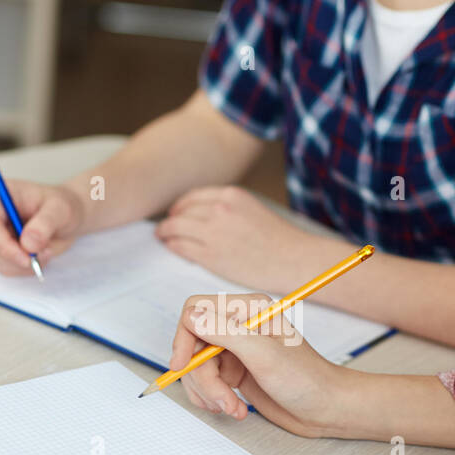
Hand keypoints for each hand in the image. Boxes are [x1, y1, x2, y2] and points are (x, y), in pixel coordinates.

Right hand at [0, 179, 87, 275]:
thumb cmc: (61, 206)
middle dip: (14, 258)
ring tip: (45, 252)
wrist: (64, 218)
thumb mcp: (60, 210)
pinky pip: (1, 267)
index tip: (26, 259)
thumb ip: (45, 224)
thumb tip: (28, 243)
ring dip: (20, 265)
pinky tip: (37, 257)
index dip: (3, 245)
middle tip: (43, 256)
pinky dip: (21, 269)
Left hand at [155, 186, 319, 291]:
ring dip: (166, 232)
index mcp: (231, 195)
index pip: (194, 197)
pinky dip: (172, 246)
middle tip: (165, 226)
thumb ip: (228, 209)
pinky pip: (181, 247)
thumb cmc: (279, 240)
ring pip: (176, 227)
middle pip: (182, 211)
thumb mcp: (252, 210)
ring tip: (162, 236)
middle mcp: (219, 209)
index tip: (176, 211)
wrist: (292, 260)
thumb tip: (203, 216)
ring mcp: (213, 232)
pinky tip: (171, 248)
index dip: (181, 205)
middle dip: (171, 218)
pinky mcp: (210, 254)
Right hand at [170, 292, 360, 437]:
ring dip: (208, 393)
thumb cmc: (306, 379)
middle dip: (203, 378)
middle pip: (193, 346)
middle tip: (223, 400)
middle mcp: (239, 326)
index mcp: (248, 309)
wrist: (325, 408)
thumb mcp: (264, 355)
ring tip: (232, 409)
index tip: (181, 366)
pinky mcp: (234, 371)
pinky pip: (205, 382)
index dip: (183, 339)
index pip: (196, 311)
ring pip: (196, 368)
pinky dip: (213, 399)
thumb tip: (191, 316)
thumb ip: (226, 333)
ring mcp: (235, 350)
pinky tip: (234, 408)